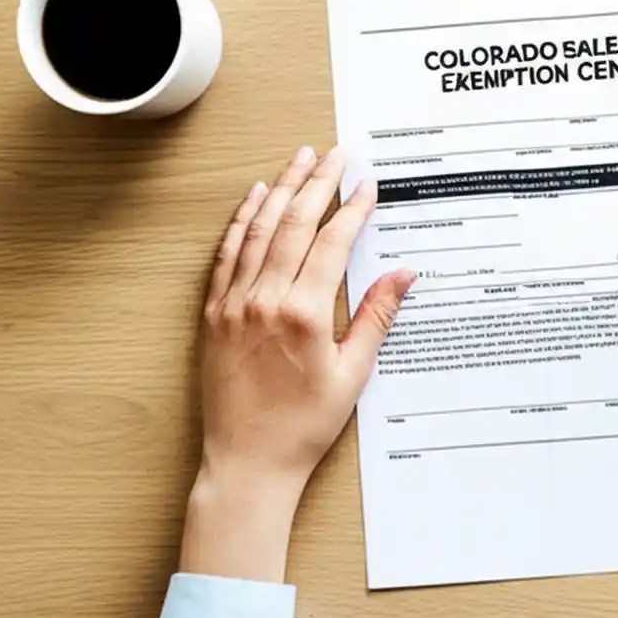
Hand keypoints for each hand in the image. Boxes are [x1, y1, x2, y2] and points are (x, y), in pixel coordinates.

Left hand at [180, 146, 414, 581]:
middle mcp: (264, 300)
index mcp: (303, 313)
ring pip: (258, 231)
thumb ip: (376, 317)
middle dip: (317, 183)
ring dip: (280, 190)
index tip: (367, 185)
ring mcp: (233, 305)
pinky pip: (226, 255)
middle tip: (335, 154)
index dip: (352, 209)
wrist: (247, 463)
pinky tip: (254, 201)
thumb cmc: (303, 427)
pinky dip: (241, 223)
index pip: (331, 243)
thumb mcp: (353, 375)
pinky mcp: (213, 315)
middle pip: (293, 224)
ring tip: (298, 160)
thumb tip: (404, 275)